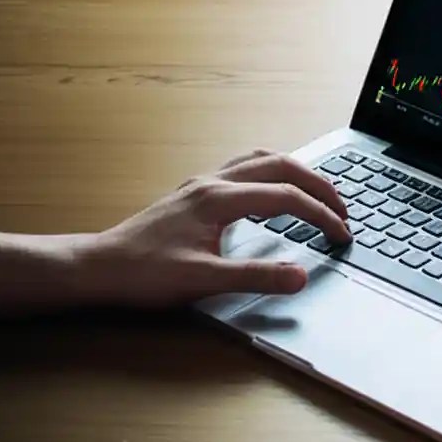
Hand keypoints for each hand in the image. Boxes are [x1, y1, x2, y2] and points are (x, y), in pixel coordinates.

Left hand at [79, 149, 349, 306]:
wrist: (98, 267)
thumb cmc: (144, 274)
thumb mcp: (203, 282)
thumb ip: (256, 278)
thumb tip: (301, 276)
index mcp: (219, 199)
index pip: (286, 197)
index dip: (321, 215)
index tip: (341, 234)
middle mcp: (213, 182)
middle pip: (281, 165)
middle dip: (318, 185)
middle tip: (343, 208)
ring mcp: (203, 183)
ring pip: (262, 159)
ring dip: (296, 172)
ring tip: (318, 193)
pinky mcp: (195, 191)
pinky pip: (245, 168)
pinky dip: (273, 174)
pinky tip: (274, 194)